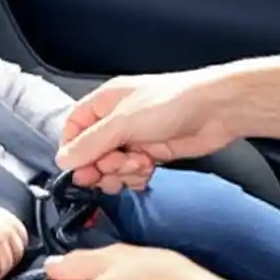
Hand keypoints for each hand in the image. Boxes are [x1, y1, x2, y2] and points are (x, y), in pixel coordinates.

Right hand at [57, 70, 235, 191]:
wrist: (215, 111)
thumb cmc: (172, 102)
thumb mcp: (122, 122)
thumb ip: (90, 143)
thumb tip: (63, 159)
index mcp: (103, 103)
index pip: (73, 131)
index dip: (74, 152)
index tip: (82, 168)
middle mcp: (116, 121)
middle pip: (91, 154)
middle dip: (101, 166)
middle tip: (115, 168)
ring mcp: (134, 138)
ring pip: (112, 167)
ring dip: (121, 173)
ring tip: (139, 165)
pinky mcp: (152, 154)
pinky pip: (132, 173)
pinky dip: (137, 177)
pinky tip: (148, 170)